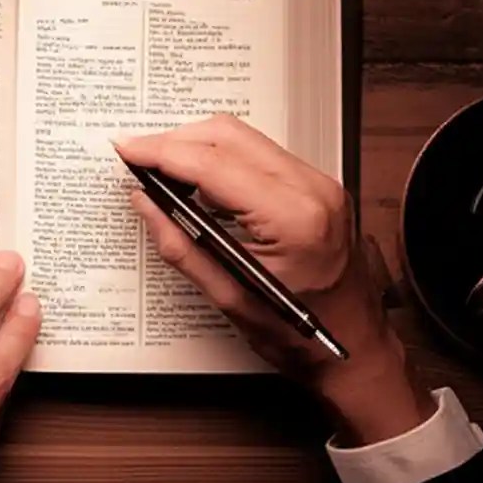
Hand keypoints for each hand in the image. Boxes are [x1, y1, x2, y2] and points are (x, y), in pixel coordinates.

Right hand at [116, 115, 434, 445]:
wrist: (354, 347)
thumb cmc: (302, 335)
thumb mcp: (229, 296)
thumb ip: (180, 244)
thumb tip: (146, 202)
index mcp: (294, 218)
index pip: (212, 164)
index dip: (162, 152)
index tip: (128, 150)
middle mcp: (312, 189)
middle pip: (227, 135)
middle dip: (175, 141)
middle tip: (138, 159)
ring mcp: (319, 182)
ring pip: (243, 137)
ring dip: (197, 146)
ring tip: (162, 172)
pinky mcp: (316, 185)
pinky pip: (259, 152)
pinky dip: (221, 157)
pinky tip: (198, 180)